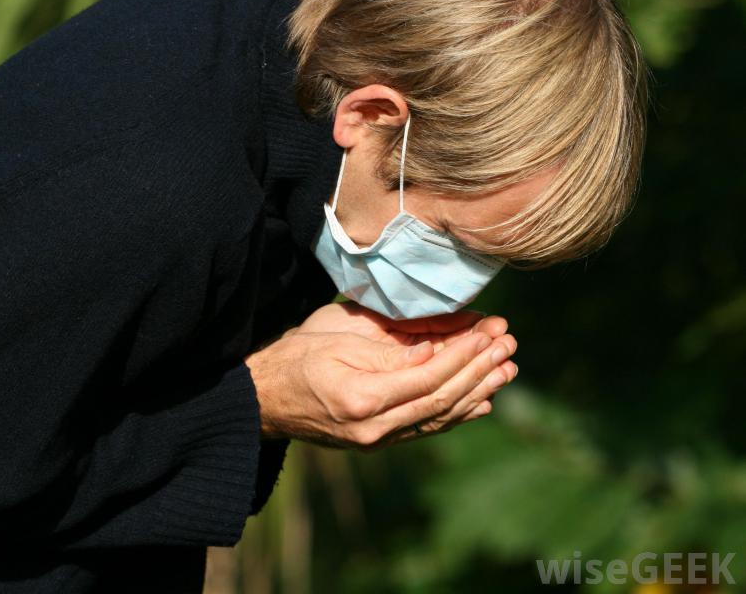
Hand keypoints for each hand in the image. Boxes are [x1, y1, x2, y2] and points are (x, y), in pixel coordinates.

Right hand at [244, 303, 517, 451]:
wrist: (265, 399)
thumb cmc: (296, 357)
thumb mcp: (336, 337)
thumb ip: (386, 349)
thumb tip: (433, 351)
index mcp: (363, 399)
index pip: (429, 378)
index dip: (464, 356)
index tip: (489, 333)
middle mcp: (376, 429)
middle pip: (442, 401)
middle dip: (480, 371)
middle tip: (509, 346)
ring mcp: (378, 441)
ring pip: (440, 418)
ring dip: (478, 392)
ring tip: (509, 369)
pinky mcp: (379, 441)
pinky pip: (427, 428)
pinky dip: (458, 413)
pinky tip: (483, 401)